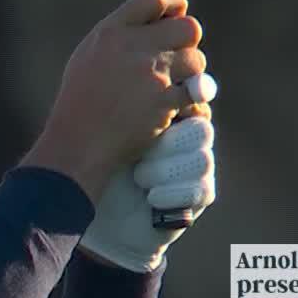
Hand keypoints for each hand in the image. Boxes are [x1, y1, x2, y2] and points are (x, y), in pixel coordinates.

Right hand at [22, 0, 210, 201]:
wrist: (78, 145)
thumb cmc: (80, 103)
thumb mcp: (88, 58)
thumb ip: (120, 38)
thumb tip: (156, 25)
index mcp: (111, 32)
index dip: (174, 3)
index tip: (177, 13)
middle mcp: (133, 47)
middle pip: (188, 27)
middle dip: (187, 42)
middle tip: (177, 58)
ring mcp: (152, 75)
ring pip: (197, 61)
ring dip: (190, 76)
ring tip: (170, 89)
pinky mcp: (165, 103)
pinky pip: (196, 96)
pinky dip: (191, 105)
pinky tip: (176, 111)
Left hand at [79, 112, 217, 272]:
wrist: (96, 213)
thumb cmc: (99, 168)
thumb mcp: (111, 136)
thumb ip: (134, 109)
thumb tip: (160, 84)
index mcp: (169, 117)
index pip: (191, 103)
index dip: (179, 109)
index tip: (161, 119)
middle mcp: (188, 141)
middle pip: (200, 130)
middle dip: (167, 144)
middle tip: (137, 154)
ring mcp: (195, 169)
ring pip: (201, 160)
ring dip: (164, 170)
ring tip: (138, 177)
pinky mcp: (198, 197)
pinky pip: (200, 190)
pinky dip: (170, 194)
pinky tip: (150, 197)